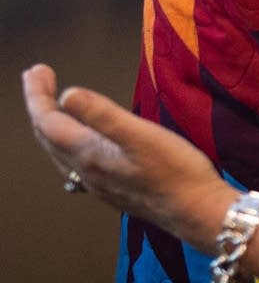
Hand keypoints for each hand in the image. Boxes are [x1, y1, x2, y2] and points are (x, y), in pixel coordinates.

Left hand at [23, 65, 236, 243]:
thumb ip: (104, 115)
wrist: (197, 212)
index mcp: (90, 154)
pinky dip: (66, 144)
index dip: (38, 94)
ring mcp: (97, 183)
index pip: (49, 121)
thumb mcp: (143, 136)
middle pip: (48, 136)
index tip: (36, 70)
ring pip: (58, 151)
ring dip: (50, 125)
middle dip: (40, 105)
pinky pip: (73, 163)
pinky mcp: (111, 189)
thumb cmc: (176, 171)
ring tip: (51, 105)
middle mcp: (86, 171)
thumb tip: (68, 93)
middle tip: (38, 78)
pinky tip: (77, 144)